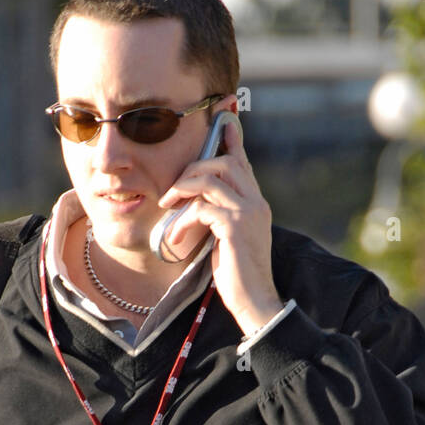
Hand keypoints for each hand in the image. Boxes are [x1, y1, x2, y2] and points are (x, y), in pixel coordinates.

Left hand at [156, 115, 282, 334]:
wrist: (254, 303)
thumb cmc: (237, 276)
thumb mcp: (226, 240)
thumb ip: (217, 218)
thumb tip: (195, 206)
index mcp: (256, 204)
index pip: (242, 163)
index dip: (230, 140)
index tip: (221, 121)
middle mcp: (256, 203)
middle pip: (225, 163)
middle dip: (193, 169)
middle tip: (172, 192)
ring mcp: (248, 213)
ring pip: (212, 179)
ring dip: (183, 189)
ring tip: (168, 208)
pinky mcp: (236, 227)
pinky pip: (202, 208)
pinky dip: (183, 219)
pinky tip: (174, 238)